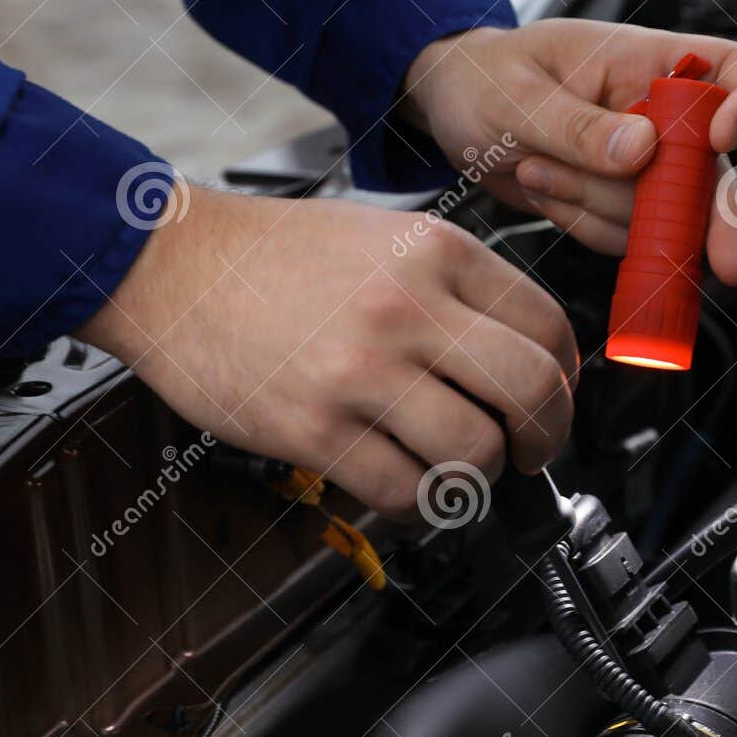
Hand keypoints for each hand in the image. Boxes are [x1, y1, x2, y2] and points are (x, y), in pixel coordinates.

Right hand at [76, 186, 577, 520]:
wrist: (168, 264)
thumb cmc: (272, 253)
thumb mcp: (387, 235)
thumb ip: (458, 286)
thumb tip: (524, 351)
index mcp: (437, 253)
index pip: (550, 326)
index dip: (568, 377)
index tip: (556, 398)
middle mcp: (409, 309)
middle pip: (533, 392)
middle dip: (548, 436)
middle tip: (533, 450)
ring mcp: (362, 372)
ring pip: (476, 452)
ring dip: (479, 474)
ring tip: (456, 465)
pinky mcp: (315, 429)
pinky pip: (405, 491)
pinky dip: (419, 501)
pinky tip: (404, 479)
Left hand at [402, 18, 736, 286]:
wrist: (452, 108)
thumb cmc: (483, 78)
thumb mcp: (515, 96)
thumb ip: (577, 126)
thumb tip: (642, 152)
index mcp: (648, 61)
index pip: (733, 70)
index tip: (721, 139)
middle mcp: (659, 114)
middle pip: (717, 169)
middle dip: (720, 220)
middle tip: (729, 267)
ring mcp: (643, 164)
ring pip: (659, 215)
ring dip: (598, 209)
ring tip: (537, 170)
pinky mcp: (619, 203)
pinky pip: (623, 236)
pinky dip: (582, 225)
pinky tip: (543, 189)